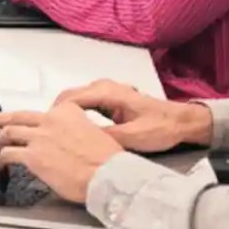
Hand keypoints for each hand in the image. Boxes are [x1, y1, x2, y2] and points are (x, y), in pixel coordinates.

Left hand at [0, 103, 123, 202]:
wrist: (107, 175)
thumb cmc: (108, 159)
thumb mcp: (96, 132)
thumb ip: (79, 130)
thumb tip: (73, 141)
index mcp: (67, 112)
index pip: (45, 112)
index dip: (37, 120)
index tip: (33, 122)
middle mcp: (50, 120)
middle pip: (21, 117)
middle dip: (5, 117)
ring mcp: (39, 137)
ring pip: (10, 132)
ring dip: (2, 139)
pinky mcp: (32, 156)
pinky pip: (7, 154)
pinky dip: (0, 159)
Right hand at [54, 78, 213, 152]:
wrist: (181, 122)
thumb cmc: (160, 128)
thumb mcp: (133, 137)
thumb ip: (105, 137)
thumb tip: (79, 141)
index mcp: (108, 93)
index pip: (71, 99)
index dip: (56, 114)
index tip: (47, 130)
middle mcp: (105, 87)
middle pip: (70, 96)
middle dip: (56, 113)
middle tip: (48, 134)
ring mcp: (108, 91)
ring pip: (77, 99)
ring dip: (65, 113)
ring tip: (56, 133)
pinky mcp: (111, 99)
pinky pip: (86, 102)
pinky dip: (76, 113)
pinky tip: (72, 129)